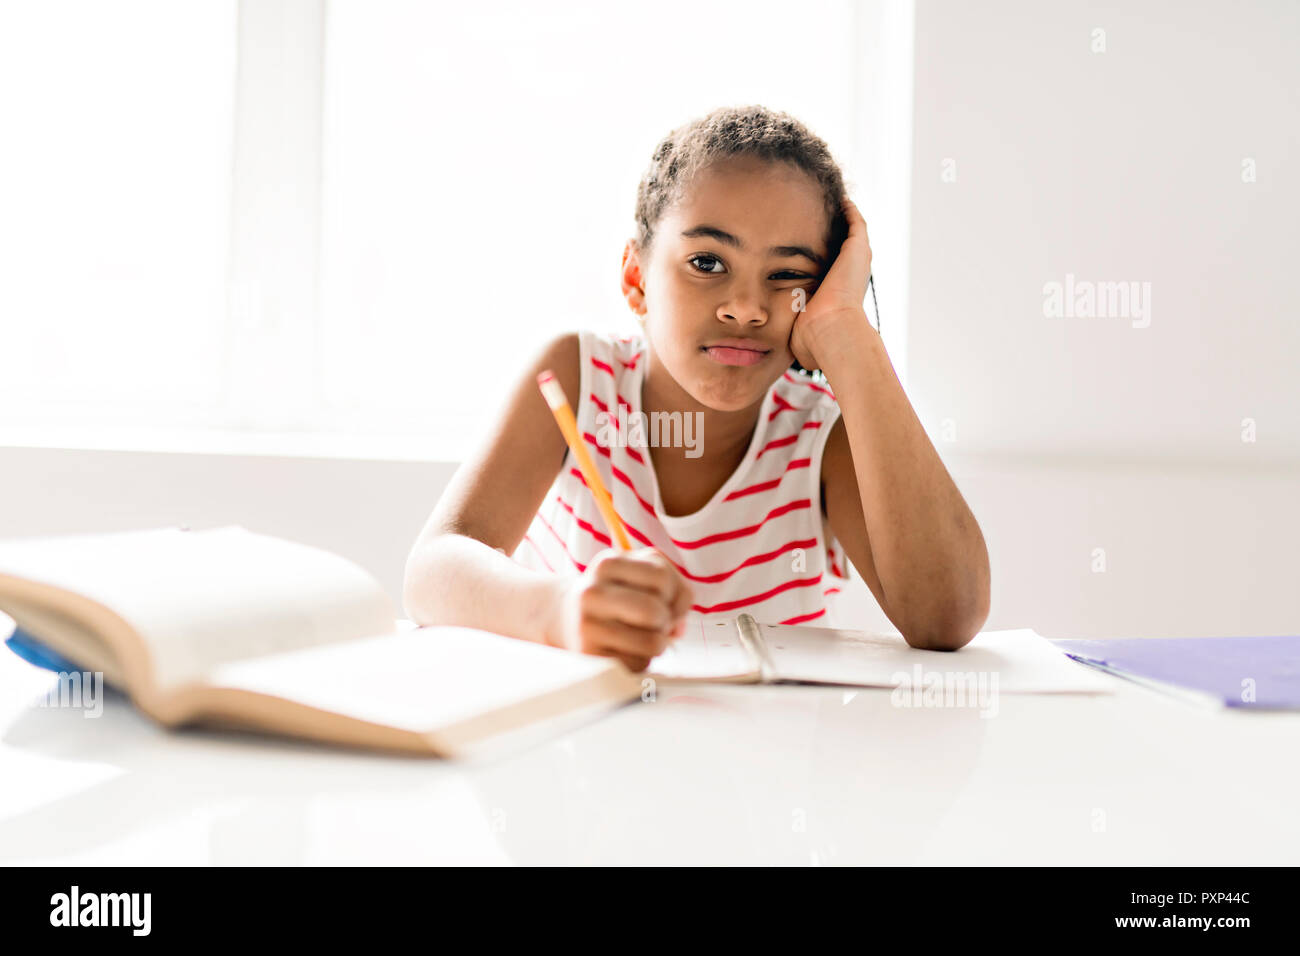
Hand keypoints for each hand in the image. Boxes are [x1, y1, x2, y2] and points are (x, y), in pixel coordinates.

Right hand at [548, 547, 694, 670]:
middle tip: (657, 622)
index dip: (675, 594)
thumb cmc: (619, 594)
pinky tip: (628, 649)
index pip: (662, 578)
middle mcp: (592, 592)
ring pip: (652, 642)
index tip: (664, 599)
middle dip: (666, 621)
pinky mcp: (590, 656)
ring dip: (659, 643)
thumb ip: (675, 590)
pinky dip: (643, 659)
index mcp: (608, 564)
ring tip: (644, 636)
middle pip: (654, 611)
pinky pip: (639, 664)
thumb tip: (677, 626)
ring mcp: (587, 626)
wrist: (569, 615)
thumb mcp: (642, 575)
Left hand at [790, 195, 872, 370]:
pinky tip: (835, 195)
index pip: (831, 269)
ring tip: (823, 199)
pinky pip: (855, 220)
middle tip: (812, 216)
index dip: (818, 257)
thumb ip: (790, 331)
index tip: (803, 247)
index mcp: (840, 292)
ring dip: (839, 217)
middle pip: (844, 247)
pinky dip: (847, 208)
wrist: (830, 330)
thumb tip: (778, 349)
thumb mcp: (798, 332)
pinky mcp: (858, 248)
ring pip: (851, 231)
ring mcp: (858, 260)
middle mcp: (852, 274)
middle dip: (830, 232)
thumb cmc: (813, 339)